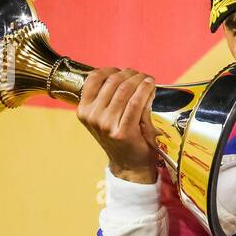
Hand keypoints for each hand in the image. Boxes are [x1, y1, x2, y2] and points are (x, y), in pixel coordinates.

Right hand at [77, 68, 161, 183]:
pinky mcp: (123, 131)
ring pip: (125, 90)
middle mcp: (92, 116)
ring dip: (140, 80)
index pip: (94, 78)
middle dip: (130, 74)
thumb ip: (109, 97)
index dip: (111, 69)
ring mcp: (106, 125)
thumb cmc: (120, 137)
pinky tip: (151, 86)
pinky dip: (145, 90)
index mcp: (84, 110)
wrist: (129, 165)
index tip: (124, 71)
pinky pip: (135, 103)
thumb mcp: (105, 117)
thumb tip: (126, 73)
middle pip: (113, 82)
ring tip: (148, 80)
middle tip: (141, 75)